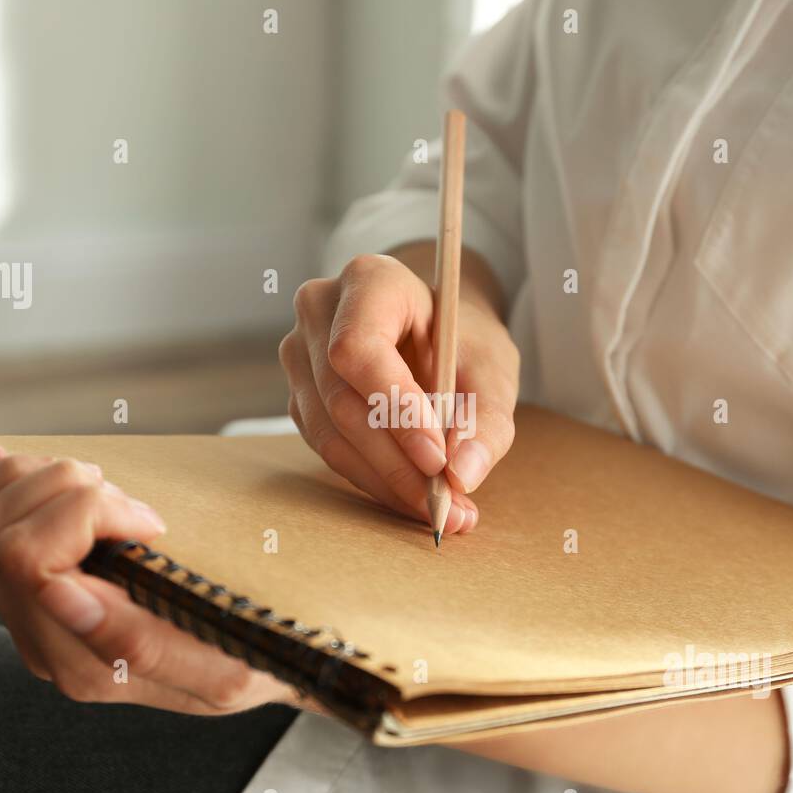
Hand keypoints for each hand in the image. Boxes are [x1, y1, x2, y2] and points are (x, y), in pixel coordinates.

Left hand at [0, 448, 300, 713]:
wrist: (237, 661)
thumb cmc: (244, 661)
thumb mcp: (225, 667)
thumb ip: (143, 643)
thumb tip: (61, 593)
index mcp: (81, 664)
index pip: (27, 560)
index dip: (85, 513)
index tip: (152, 523)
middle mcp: (36, 641)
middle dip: (65, 489)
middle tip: (130, 504)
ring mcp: (16, 611)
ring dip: (35, 480)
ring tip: (101, 493)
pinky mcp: (12, 580)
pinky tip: (15, 467)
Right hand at [279, 247, 518, 532]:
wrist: (436, 334)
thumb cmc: (464, 341)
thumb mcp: (492, 369)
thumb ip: (485, 419)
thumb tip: (463, 474)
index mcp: (369, 281)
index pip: (358, 349)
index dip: (395, 407)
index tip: (438, 457)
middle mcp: (319, 312)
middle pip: (342, 400)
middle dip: (397, 461)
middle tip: (447, 502)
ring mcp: (300, 355)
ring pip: (330, 432)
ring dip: (386, 481)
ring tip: (442, 511)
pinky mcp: (301, 397)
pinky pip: (328, 448)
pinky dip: (373, 480)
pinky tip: (413, 497)